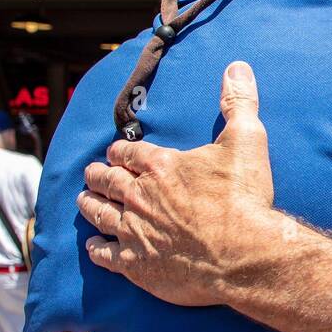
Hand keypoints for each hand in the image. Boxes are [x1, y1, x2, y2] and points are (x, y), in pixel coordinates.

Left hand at [79, 60, 279, 306]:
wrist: (242, 254)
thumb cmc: (244, 199)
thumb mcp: (247, 140)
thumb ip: (239, 102)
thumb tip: (237, 66)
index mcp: (161, 166)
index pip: (127, 152)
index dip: (119, 151)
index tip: (115, 152)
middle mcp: (140, 196)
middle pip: (107, 181)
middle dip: (98, 175)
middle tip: (91, 173)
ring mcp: (134, 231)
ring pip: (100, 213)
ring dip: (90, 204)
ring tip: (84, 200)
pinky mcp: (136, 264)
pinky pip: (105, 254)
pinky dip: (96, 248)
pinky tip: (93, 246)